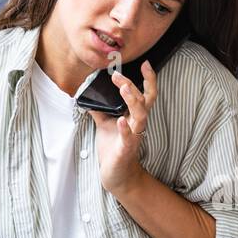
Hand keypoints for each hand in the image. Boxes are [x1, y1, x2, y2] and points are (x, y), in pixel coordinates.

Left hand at [89, 59, 157, 195]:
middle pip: (144, 102)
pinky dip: (125, 129)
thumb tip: (88, 93)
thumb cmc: (113, 148)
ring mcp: (133, 137)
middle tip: (119, 76)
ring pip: (141, 117)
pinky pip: (128, 138)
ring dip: (133, 102)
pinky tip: (120, 120)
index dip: (149, 79)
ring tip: (124, 89)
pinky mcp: (125, 150)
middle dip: (133, 86)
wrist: (115, 174)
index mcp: (134, 117)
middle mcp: (137, 125)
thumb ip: (100, 108)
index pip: (147, 95)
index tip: (145, 64)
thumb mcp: (104, 123)